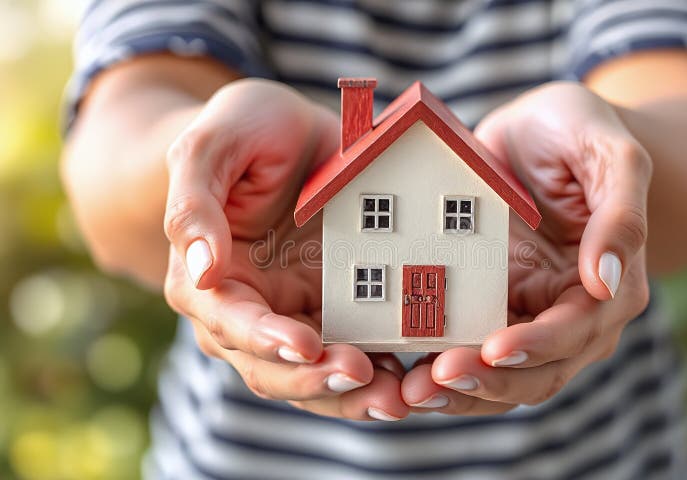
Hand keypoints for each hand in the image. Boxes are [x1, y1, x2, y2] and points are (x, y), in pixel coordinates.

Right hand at [163, 79, 408, 419]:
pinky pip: (357, 354)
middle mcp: (251, 310)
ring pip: (316, 376)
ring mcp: (297, 316)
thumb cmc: (244, 131)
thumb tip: (201, 269)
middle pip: (272, 368)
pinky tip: (412, 378)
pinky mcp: (340, 312)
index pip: (229, 321)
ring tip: (397, 398)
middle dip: (315, 382)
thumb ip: (193, 202)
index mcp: (211, 278)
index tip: (305, 345)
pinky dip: (380, 374)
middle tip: (362, 378)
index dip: (263, 338)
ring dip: (352, 396)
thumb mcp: (213, 144)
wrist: (291, 133)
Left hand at [401, 82, 651, 413]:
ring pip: (501, 375)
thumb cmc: (579, 133)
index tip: (493, 347)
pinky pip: (468, 351)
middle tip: (434, 381)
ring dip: (460, 390)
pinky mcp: (487, 309)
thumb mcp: (608, 153)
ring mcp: (526, 315)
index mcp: (609, 285)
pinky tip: (403, 374)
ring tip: (411, 393)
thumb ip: (620, 214)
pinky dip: (440, 368)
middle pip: (538, 370)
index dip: (540, 345)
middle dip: (489, 382)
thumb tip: (606, 281)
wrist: (537, 131)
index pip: (579, 331)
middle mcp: (570, 313)